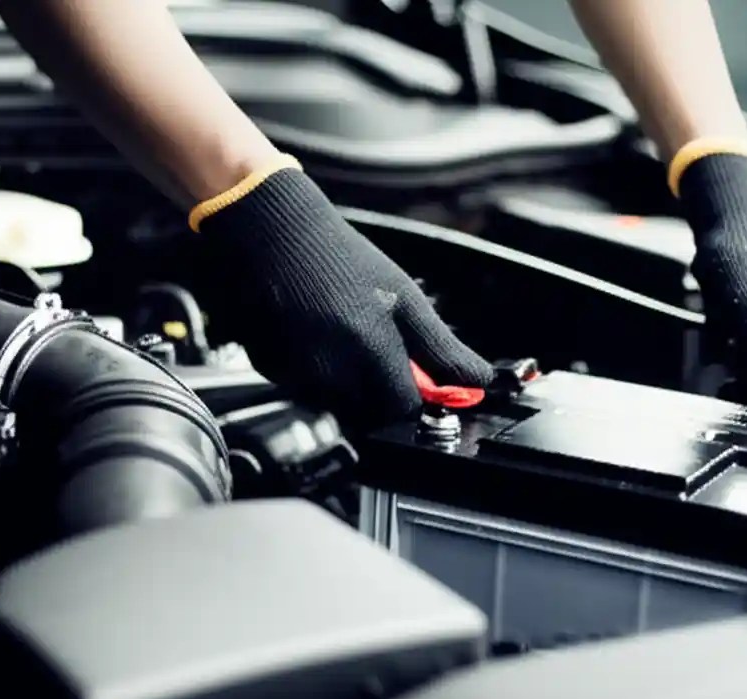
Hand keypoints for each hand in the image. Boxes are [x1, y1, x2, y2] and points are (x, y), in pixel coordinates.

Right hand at [196, 165, 493, 425]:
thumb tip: (478, 381)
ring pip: (337, 407)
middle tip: (374, 349)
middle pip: (370, 416)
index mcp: (371, 351)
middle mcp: (331, 373)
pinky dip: (315, 375)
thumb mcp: (405, 298)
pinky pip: (305, 392)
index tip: (414, 381)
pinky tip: (314, 337)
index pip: (403, 412)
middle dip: (379, 393)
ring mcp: (296, 377)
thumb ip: (442, 349)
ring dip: (347, 386)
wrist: (268, 233)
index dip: (412, 398)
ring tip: (341, 336)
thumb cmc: (338, 260)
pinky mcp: (271, 374)